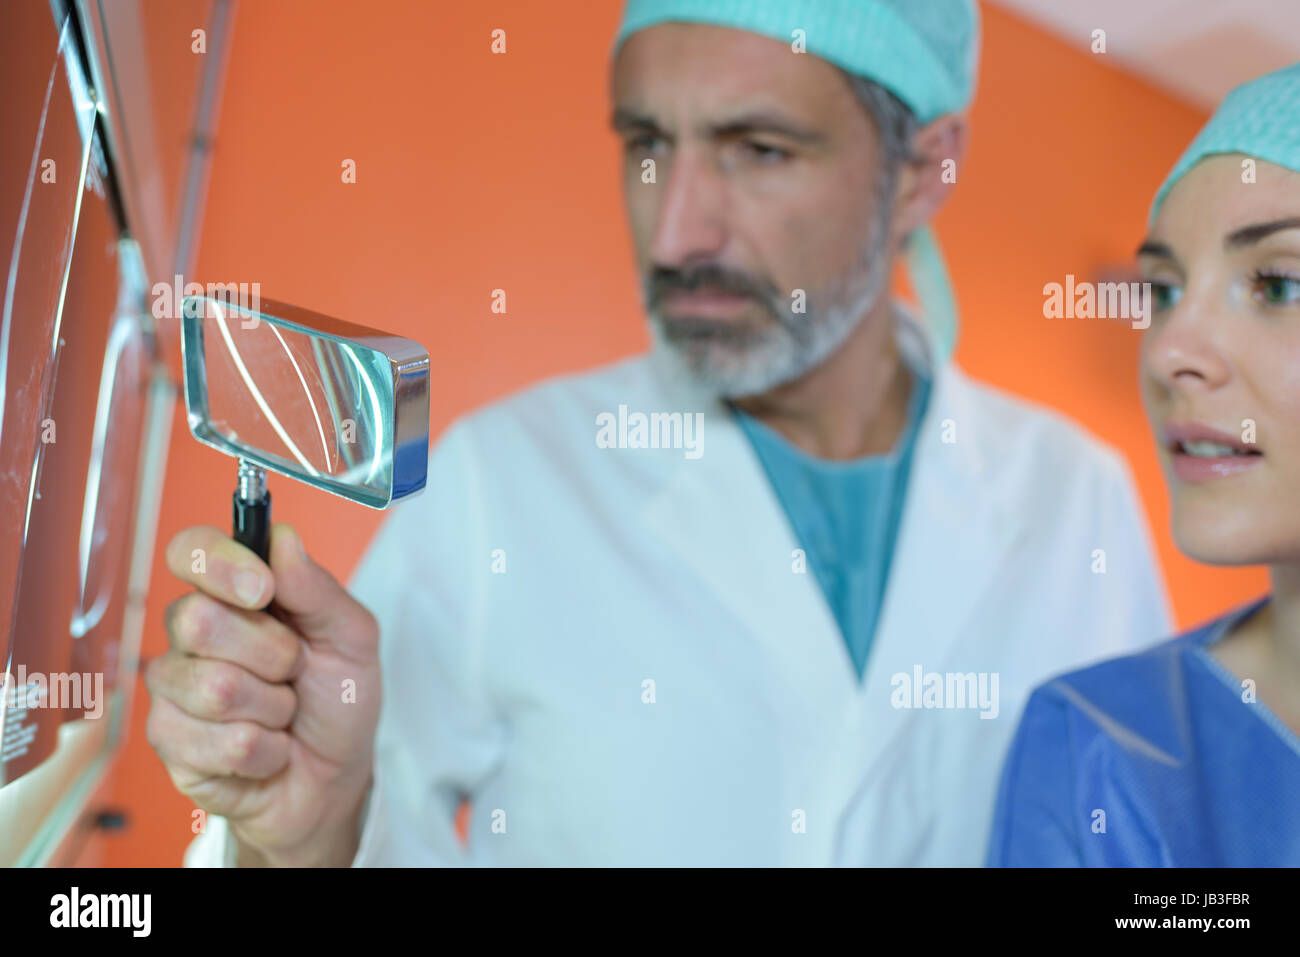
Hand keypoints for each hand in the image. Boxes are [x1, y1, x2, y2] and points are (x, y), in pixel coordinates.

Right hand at [145, 523, 380, 865]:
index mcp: (234, 593)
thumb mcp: (351, 638)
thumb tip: (282, 540)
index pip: (192, 551)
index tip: (263, 589)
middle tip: (295, 670)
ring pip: (214, 688)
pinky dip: (266, 750)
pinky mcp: (171, 744)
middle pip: (197, 620)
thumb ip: (317, 589)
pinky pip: (222, 742)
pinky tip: (270, 748)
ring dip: (274, 707)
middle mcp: (192, 634)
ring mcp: (174, 689)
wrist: (333, 778)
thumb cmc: (338, 700)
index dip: (220, 564)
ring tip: (284, 712)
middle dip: (272, 653)